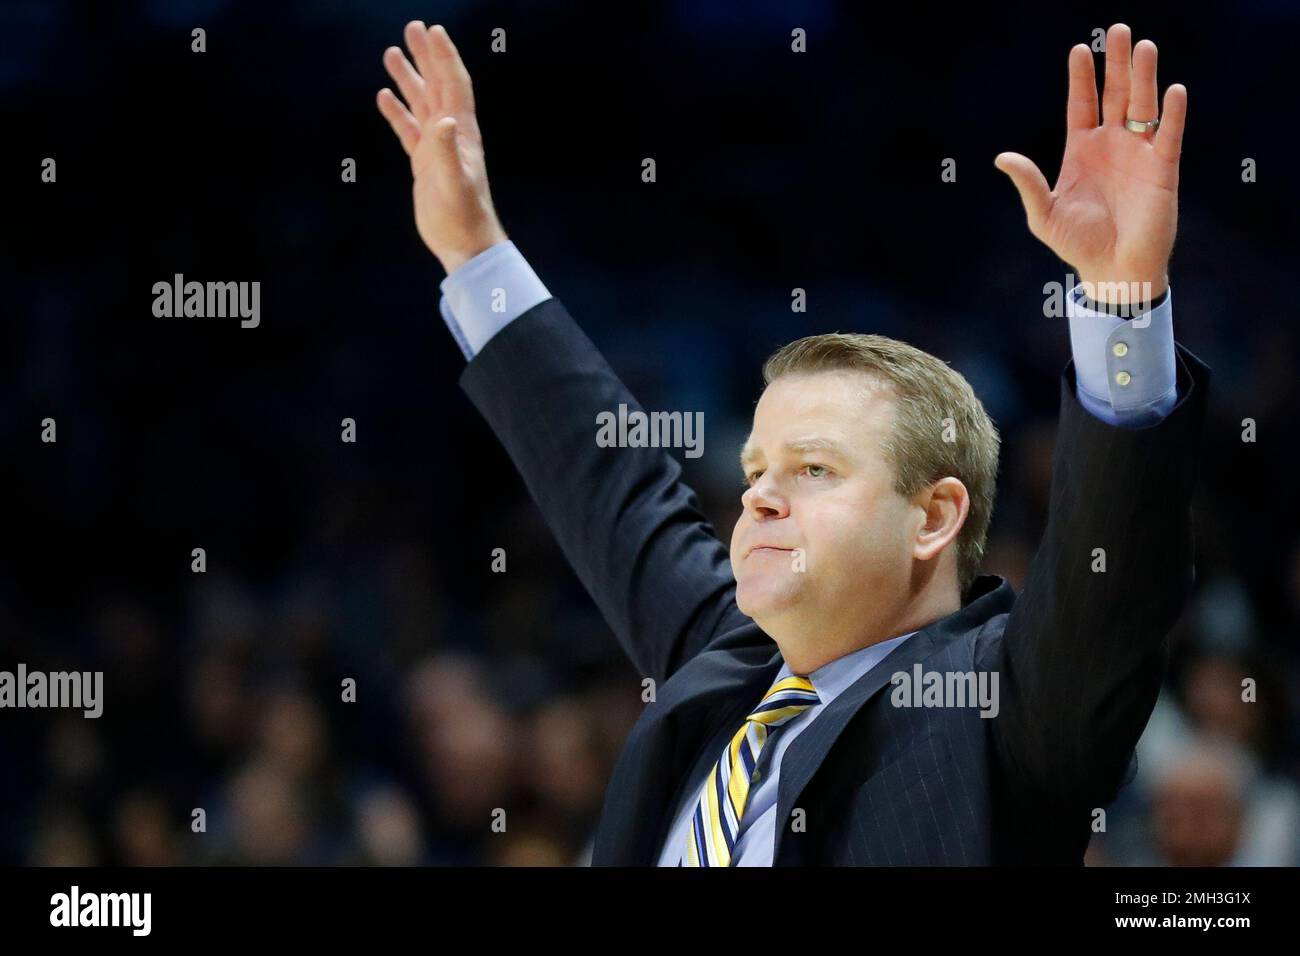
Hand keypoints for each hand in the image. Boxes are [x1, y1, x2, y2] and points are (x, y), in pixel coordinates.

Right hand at [376, 22, 507, 274]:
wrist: (464, 243)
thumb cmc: (463, 215)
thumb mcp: (453, 182)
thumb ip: (446, 151)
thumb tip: (441, 120)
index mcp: (462, 132)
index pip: (453, 85)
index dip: (444, 57)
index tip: (432, 30)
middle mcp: (451, 134)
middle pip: (437, 85)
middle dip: (426, 56)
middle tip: (412, 28)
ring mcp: (437, 147)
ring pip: (421, 104)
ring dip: (408, 79)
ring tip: (391, 53)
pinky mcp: (424, 164)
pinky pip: (409, 130)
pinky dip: (398, 112)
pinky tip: (384, 97)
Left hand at [995, 23, 1186, 305]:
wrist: (1113, 271)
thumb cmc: (1078, 244)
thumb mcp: (1045, 214)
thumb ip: (1028, 183)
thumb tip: (1002, 157)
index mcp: (1081, 151)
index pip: (1081, 104)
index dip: (1081, 78)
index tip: (1079, 49)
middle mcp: (1112, 145)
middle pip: (1115, 94)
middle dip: (1116, 63)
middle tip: (1118, 30)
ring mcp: (1138, 154)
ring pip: (1143, 106)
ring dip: (1143, 76)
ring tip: (1143, 46)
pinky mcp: (1163, 169)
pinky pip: (1168, 135)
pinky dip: (1171, 114)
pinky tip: (1173, 91)